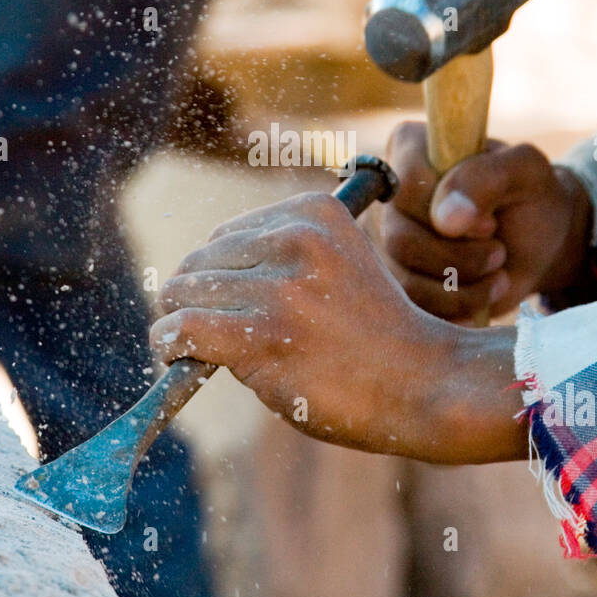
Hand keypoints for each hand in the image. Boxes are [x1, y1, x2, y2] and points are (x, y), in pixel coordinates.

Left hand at [151, 191, 525, 463]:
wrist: (428, 385)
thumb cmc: (380, 337)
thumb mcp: (338, 267)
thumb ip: (281, 259)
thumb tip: (196, 278)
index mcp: (314, 211)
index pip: (228, 235)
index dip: (223, 277)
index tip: (237, 308)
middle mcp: (295, 237)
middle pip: (200, 261)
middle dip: (199, 299)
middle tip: (216, 337)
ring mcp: (280, 285)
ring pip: (182, 291)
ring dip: (183, 323)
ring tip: (205, 352)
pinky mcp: (263, 334)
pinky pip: (180, 328)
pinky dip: (169, 345)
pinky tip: (180, 359)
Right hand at [382, 122, 593, 321]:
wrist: (537, 246)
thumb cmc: (530, 198)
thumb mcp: (526, 172)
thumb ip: (486, 178)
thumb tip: (445, 219)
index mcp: (410, 148)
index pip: (406, 185)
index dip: (448, 212)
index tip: (490, 223)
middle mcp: (386, 194)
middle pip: (399, 239)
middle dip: (459, 258)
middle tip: (498, 253)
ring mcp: (384, 239)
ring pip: (403, 281)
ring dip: (461, 288)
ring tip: (496, 277)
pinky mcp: (395, 281)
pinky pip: (410, 309)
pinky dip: (454, 310)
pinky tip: (479, 298)